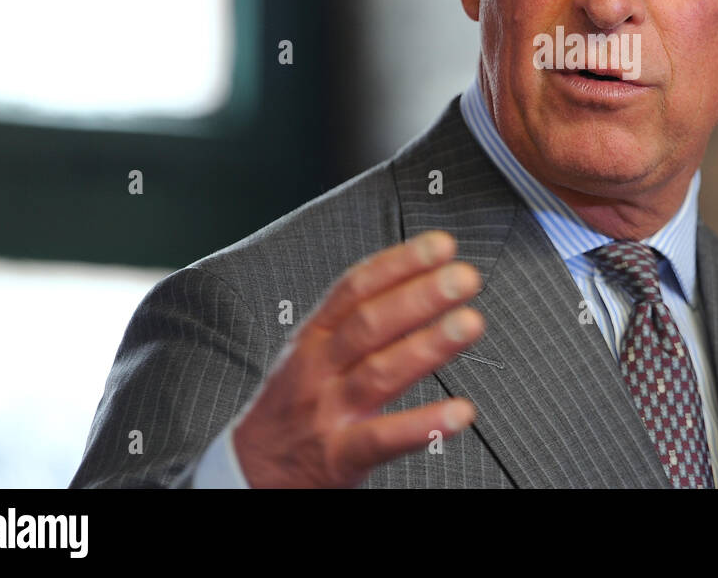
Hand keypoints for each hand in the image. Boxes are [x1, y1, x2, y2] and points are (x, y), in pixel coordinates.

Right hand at [231, 230, 484, 486]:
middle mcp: (319, 367)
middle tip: (464, 277)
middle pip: (370, 323)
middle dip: (420, 295)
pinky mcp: (339, 456)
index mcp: (314, 336)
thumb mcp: (309, 352)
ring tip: (469, 324)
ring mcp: (328, 411)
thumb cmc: (291, 406)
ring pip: (379, 372)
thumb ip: (354, 318)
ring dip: (428, 346)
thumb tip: (418, 279)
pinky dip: (422, 425)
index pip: (356, 288)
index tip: (441, 245)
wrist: (249, 472)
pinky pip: (383, 439)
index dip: (400, 263)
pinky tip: (459, 412)